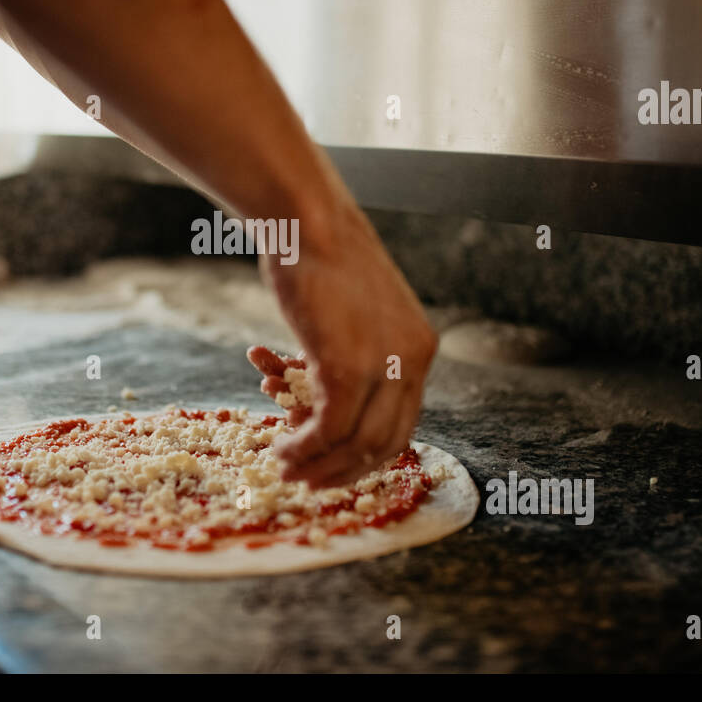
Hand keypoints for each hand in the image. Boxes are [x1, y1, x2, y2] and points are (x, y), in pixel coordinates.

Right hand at [252, 199, 436, 487]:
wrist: (307, 219)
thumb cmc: (320, 255)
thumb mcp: (356, 308)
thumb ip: (359, 348)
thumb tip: (329, 390)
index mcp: (420, 346)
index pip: (402, 422)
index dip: (365, 455)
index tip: (333, 468)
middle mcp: (413, 358)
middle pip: (385, 443)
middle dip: (343, 471)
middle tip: (307, 482)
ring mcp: (383, 364)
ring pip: (356, 444)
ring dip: (317, 465)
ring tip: (285, 467)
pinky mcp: (347, 366)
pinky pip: (328, 429)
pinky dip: (303, 448)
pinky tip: (281, 448)